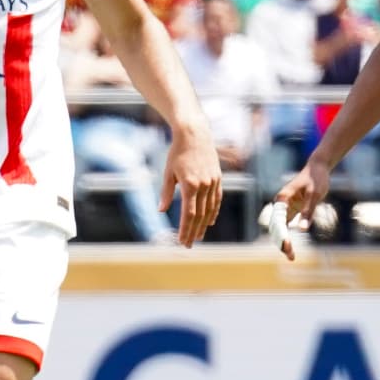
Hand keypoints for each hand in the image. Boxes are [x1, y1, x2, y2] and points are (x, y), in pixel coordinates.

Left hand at [159, 125, 221, 246]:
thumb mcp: (168, 173)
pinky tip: (210, 221)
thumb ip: (166, 193)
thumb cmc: (178, 153)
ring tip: (199, 236)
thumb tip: (161, 211)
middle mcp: (204, 186)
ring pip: (210, 210)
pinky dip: (214, 212)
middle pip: (200, 216)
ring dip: (205, 225)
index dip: (186, 229)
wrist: (195, 135)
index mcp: (190, 185)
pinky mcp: (217, 179)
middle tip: (189, 244)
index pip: (189, 214)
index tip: (182, 241)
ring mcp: (213, 182)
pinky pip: (217, 200)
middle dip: (194, 231)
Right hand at [273, 156, 332, 260]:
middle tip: (290, 256)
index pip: (278, 222)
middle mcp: (280, 204)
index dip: (281, 235)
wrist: (317, 168)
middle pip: (276, 227)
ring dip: (283, 242)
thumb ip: (308, 212)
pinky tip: (290, 248)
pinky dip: (287, 237)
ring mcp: (284, 207)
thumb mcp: (315, 195)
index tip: (287, 247)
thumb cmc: (316, 179)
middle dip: (281, 242)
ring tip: (291, 257)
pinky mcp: (291, 210)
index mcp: (282, 199)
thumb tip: (302, 229)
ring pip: (279, 229)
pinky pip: (286, 226)